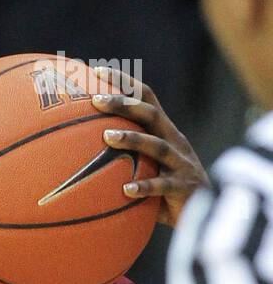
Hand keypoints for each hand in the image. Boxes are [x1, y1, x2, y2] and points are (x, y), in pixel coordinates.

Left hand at [90, 67, 208, 227]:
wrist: (203, 213)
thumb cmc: (165, 190)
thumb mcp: (147, 167)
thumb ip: (124, 157)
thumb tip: (79, 155)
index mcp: (165, 131)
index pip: (145, 98)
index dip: (124, 82)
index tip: (96, 71)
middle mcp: (174, 141)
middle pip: (150, 114)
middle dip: (123, 104)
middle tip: (95, 100)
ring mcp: (180, 163)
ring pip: (156, 146)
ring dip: (131, 139)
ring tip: (107, 137)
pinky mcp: (183, 187)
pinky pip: (162, 186)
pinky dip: (144, 187)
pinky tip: (125, 190)